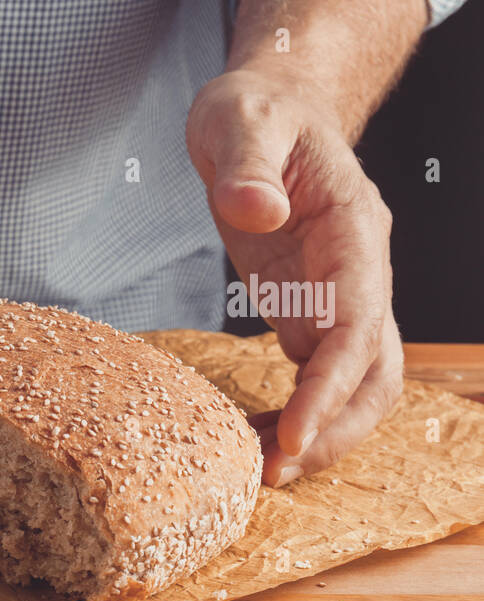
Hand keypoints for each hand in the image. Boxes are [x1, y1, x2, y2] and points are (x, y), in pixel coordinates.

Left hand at [186, 67, 403, 485]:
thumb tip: (260, 213)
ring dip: (320, 433)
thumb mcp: (240, 122)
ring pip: (356, 384)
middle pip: (375, 371)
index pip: (357, 324)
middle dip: (334, 428)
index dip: (329, 386)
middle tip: (274, 474)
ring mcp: (338, 297)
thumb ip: (248, 166)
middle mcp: (359, 272)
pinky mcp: (308, 311)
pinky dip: (295, 416)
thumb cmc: (254, 113)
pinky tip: (253, 440)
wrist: (264, 111)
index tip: (292, 432)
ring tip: (262, 473)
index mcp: (354, 231)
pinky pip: (317, 378)